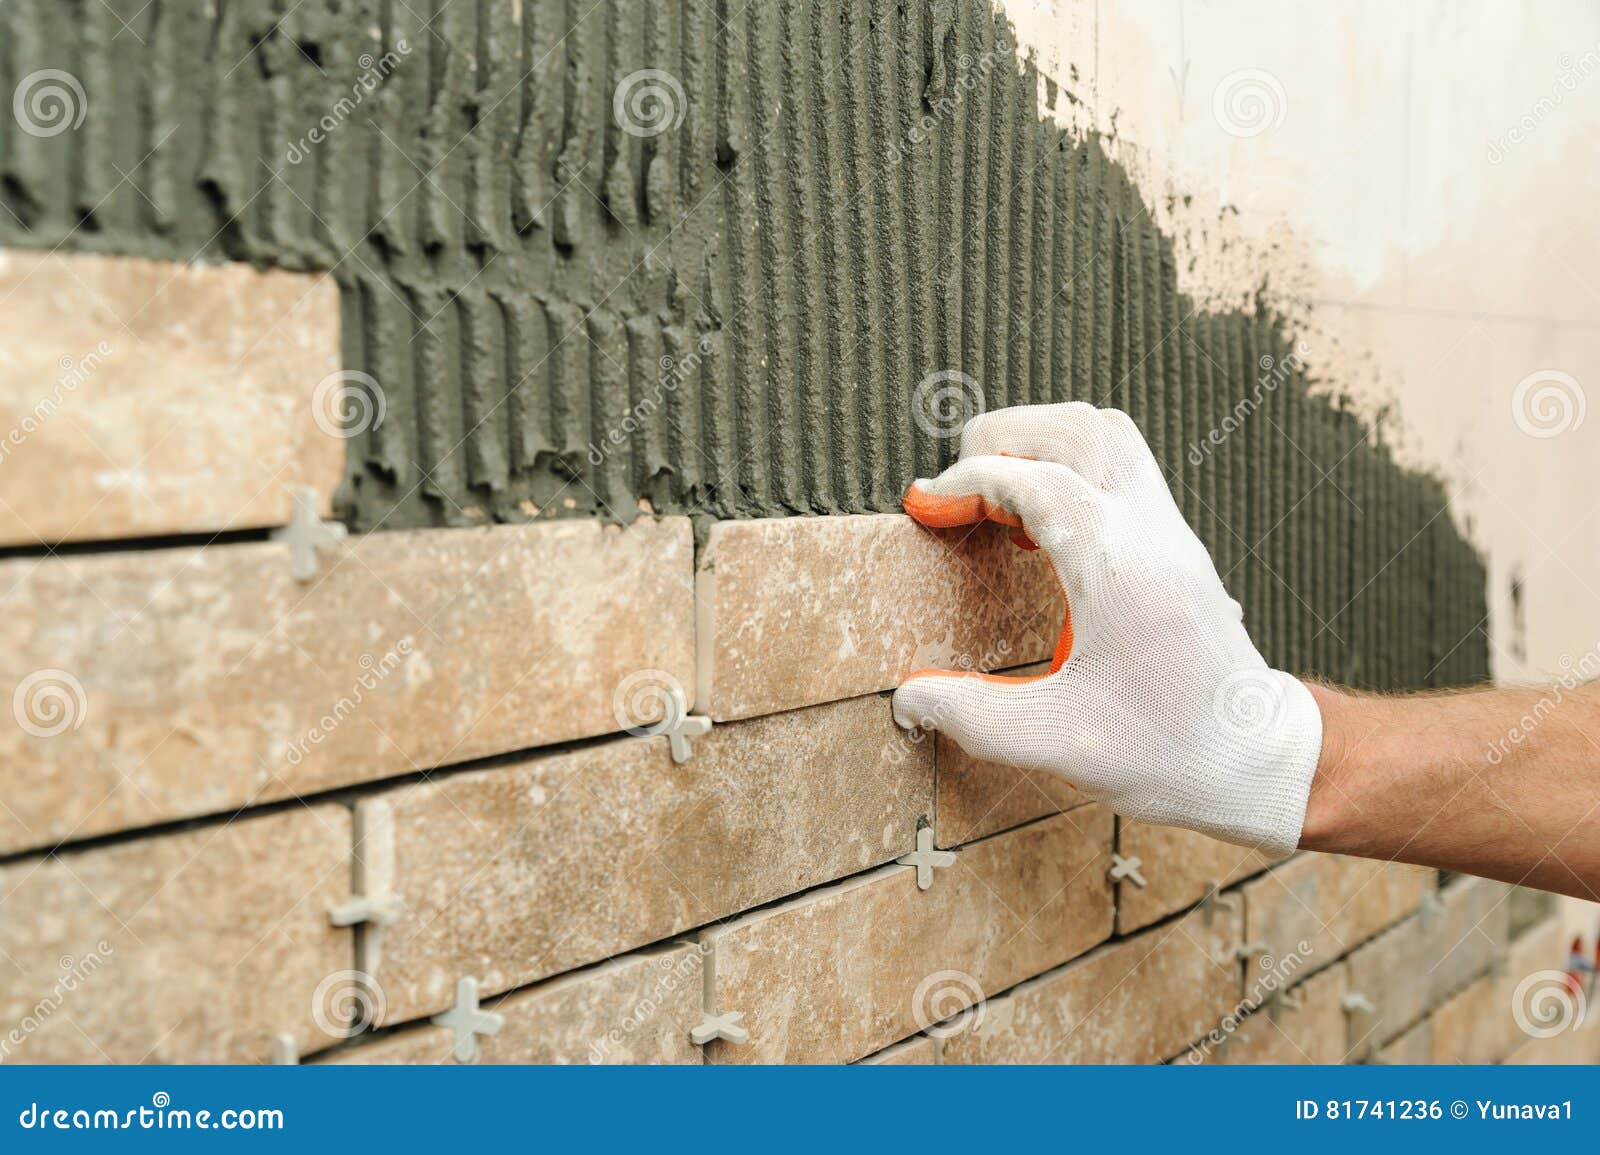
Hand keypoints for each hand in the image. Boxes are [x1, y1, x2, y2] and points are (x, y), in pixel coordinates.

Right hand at [890, 402, 1323, 853]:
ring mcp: (1170, 531)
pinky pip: (1121, 465)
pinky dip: (1068, 468)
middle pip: (1074, 429)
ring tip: (995, 495)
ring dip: (1039, 444)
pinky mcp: (1175, 543)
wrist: (1258, 760)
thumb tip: (909, 698)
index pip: (1033, 479)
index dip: (966, 481)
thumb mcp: (1056, 743)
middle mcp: (1150, 533)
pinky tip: (1037, 526)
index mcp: (1118, 568)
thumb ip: (972, 716)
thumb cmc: (1170, 753)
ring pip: (1104, 434)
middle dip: (1001, 440)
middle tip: (957, 491)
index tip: (925, 507)